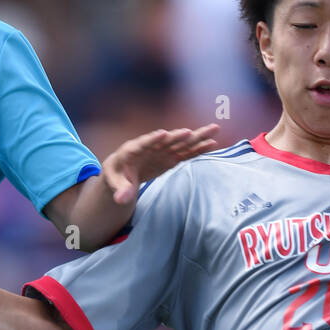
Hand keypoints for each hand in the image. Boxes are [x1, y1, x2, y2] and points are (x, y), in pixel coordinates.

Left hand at [99, 123, 219, 206]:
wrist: (123, 171)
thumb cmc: (116, 176)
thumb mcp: (114, 183)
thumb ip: (120, 190)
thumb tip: (121, 200)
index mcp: (133, 150)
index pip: (143, 144)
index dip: (152, 139)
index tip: (163, 134)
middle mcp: (151, 146)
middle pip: (167, 139)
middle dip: (180, 135)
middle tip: (192, 131)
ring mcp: (163, 150)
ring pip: (181, 143)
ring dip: (197, 137)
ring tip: (214, 129)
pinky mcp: (171, 156)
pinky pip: (186, 152)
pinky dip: (198, 148)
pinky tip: (212, 143)